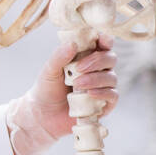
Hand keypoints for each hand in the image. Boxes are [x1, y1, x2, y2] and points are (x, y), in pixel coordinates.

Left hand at [5, 35, 118, 154]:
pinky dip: (103, 92)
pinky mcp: (104, 104)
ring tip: (77, 83)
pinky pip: (113, 95)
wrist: (42, 115)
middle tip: (78, 68)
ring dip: (95, 78)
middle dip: (97, 60)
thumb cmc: (47, 89)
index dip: (105, 39)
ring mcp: (102, 87)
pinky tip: (89, 93)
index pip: (102, 44)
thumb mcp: (49, 70)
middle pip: (110, 58)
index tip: (102, 40)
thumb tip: (73, 43)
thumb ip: (59, 56)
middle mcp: (97, 70)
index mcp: (86, 57)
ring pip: (111, 77)